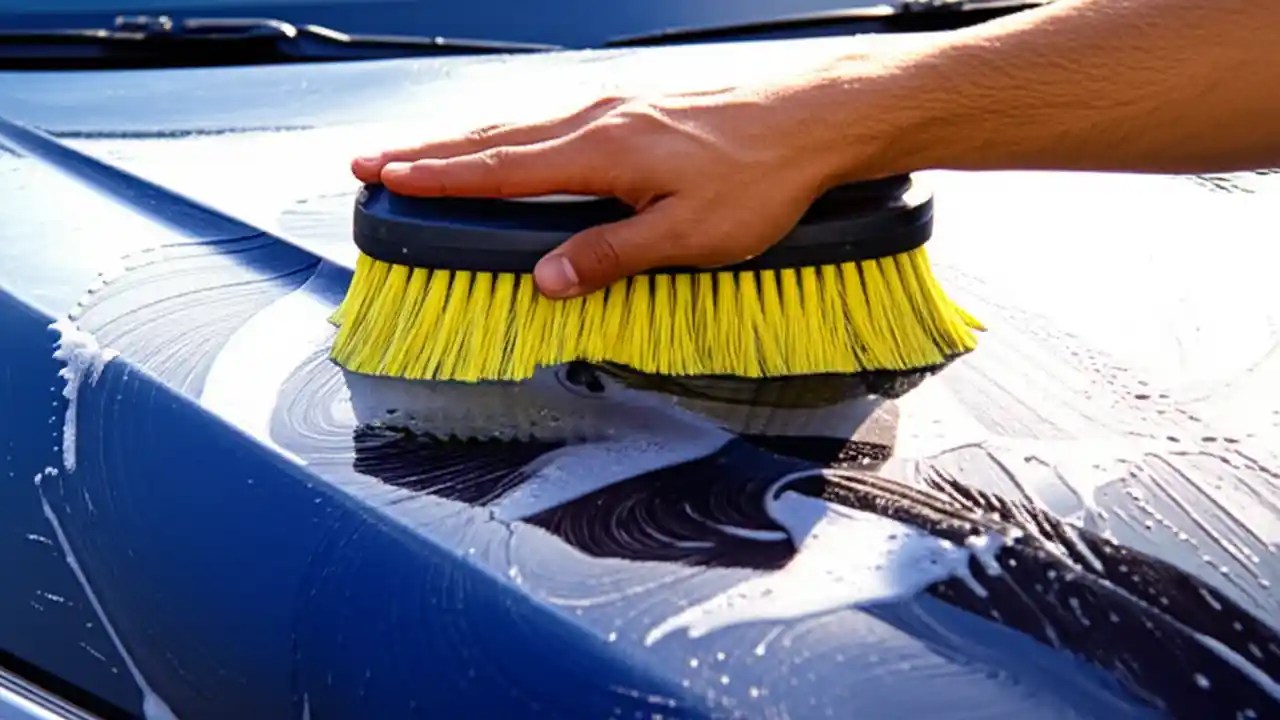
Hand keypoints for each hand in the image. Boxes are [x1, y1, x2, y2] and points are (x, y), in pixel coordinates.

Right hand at [351, 62, 915, 297]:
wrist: (818, 118)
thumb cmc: (762, 176)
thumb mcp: (689, 234)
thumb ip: (612, 254)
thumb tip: (546, 277)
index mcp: (602, 152)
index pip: (501, 169)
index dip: (439, 178)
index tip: (387, 178)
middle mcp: (600, 119)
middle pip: (497, 139)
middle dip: (430, 153)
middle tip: (376, 162)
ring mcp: (618, 106)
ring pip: (524, 126)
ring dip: (468, 143)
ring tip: (427, 155)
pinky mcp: (640, 107)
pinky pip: (556, 121)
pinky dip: (516, 135)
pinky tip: (516, 146)